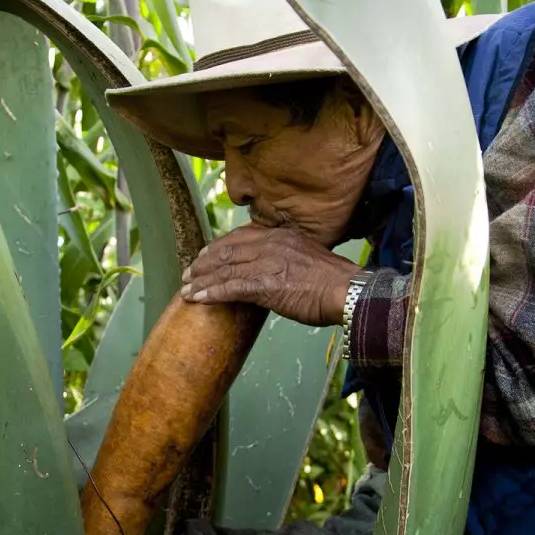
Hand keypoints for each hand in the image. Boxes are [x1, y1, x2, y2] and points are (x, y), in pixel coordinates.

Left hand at [180, 226, 361, 325]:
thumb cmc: (333, 283)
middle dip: (204, 263)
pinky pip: (230, 288)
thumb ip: (287, 258)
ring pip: (224, 269)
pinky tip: (197, 299)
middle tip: (188, 272)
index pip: (240, 237)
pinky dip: (210, 293)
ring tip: (186, 289)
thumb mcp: (308, 258)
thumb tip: (276, 271)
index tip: (205, 255)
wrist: (348, 291)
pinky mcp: (265, 284)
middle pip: (227, 250)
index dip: (219, 247)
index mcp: (280, 235)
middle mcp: (270, 244)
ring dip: (201, 280)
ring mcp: (266, 263)